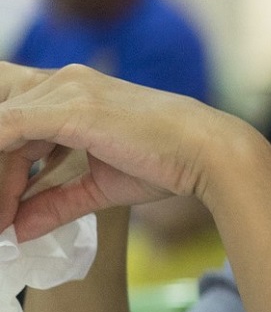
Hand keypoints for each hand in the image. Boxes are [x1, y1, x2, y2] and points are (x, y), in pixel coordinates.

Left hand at [0, 64, 231, 239]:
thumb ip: (56, 202)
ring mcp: (66, 89)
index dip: (2, 168)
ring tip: (3, 217)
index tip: (8, 208)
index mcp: (72, 91)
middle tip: (2, 216)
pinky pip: (7, 127)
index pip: (9, 121)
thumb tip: (21, 230)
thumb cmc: (167, 163)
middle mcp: (64, 81)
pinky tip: (5, 199)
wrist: (209, 153)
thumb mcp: (99, 186)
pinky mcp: (71, 107)